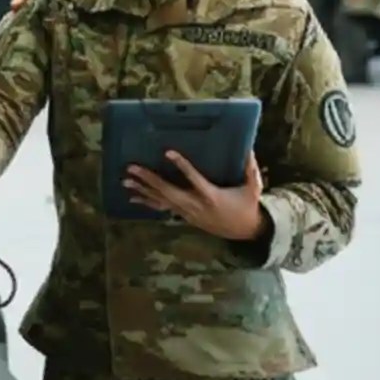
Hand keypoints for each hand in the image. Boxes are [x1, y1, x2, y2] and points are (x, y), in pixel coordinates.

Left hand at [124, 151, 267, 241]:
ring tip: (125, 181)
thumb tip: (249, 148)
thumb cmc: (247, 206)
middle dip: (149, 180)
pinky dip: (147, 202)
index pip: (193, 178)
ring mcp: (188, 212)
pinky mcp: (184, 216)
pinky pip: (162, 208)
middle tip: (132, 168)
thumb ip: (251, 168)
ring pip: (161, 201)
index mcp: (211, 195)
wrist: (244, 231)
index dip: (181, 165)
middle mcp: (195, 204)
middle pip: (168, 191)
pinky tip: (132, 198)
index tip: (167, 152)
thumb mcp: (254, 187)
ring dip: (142, 191)